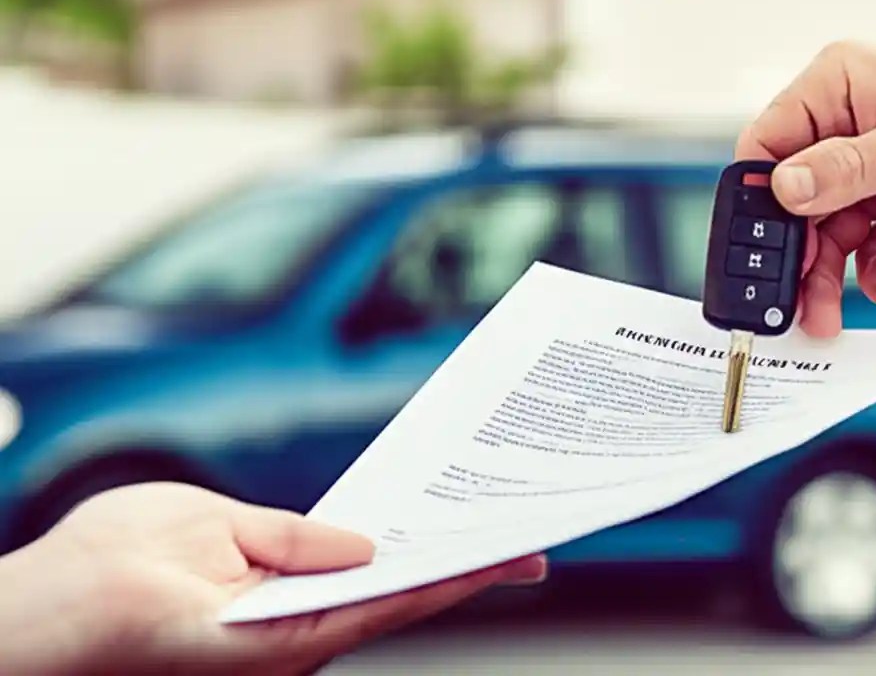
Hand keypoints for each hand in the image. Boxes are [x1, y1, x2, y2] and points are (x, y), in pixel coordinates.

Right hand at [0, 483, 544, 674]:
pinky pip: (328, 592)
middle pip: (392, 603)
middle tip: (524, 541)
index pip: (392, 601)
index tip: (517, 558)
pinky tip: (397, 537)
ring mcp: (273, 641)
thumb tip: (364, 546)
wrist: (28, 626)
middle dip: (457, 571)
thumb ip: (282, 539)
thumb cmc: (91, 586)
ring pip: (366, 601)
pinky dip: (370, 566)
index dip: (459, 576)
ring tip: (476, 529)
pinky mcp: (256, 625)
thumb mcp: (190, 533)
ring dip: (418, 567)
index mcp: (275, 635)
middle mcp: (286, 646)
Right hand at [736, 41, 875, 336]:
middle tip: (797, 304)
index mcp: (836, 88)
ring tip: (831, 316)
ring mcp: (872, 162)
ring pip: (829, 230)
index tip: (759, 255)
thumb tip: (781, 189)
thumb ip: (841, 172)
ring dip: (834, 274)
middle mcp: (845, 123)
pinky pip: (869, 242)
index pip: (767, 145)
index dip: (759, 202)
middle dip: (800, 255)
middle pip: (794, 200)